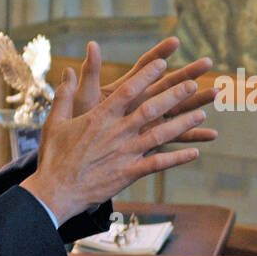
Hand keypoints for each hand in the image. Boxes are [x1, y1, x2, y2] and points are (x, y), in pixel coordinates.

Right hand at [19, 60, 206, 220]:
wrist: (55, 191)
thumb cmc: (54, 155)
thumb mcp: (56, 121)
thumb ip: (65, 94)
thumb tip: (67, 70)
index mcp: (100, 116)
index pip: (128, 90)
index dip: (147, 75)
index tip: (163, 63)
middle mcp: (116, 132)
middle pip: (151, 109)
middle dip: (173, 95)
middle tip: (193, 83)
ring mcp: (125, 153)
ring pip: (160, 135)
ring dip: (182, 124)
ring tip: (202, 114)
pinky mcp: (129, 173)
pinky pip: (158, 164)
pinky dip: (177, 158)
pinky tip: (194, 153)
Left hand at [74, 38, 217, 142]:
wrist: (78, 156)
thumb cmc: (77, 126)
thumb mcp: (84, 98)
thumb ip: (90, 73)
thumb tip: (92, 44)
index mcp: (125, 91)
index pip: (144, 68)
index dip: (159, 54)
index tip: (175, 41)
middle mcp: (140, 104)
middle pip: (167, 85)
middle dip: (188, 74)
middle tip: (207, 62)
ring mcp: (148, 123)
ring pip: (177, 110)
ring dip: (197, 102)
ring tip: (217, 93)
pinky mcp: (151, 142)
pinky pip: (176, 138)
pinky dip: (194, 136)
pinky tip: (211, 135)